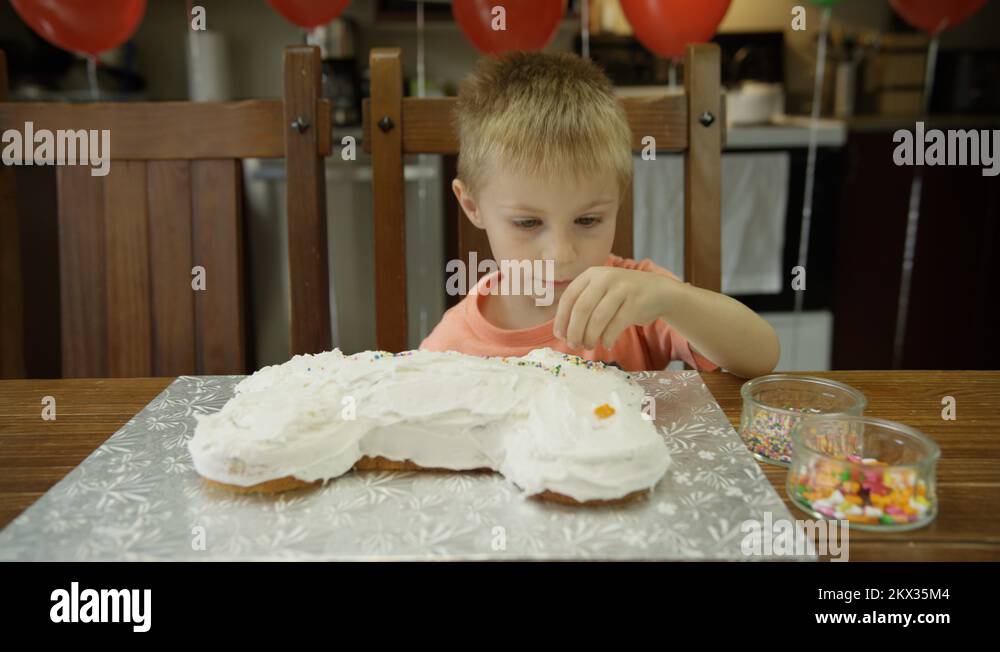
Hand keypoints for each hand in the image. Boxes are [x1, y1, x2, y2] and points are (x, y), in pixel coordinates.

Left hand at [552, 267, 675, 349]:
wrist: (658, 291)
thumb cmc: (622, 296)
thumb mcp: (600, 291)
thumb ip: (582, 305)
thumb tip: (561, 332)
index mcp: (591, 274)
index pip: (569, 297)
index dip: (561, 318)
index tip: (559, 335)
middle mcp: (605, 277)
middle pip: (582, 308)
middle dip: (574, 330)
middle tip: (573, 345)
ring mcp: (622, 288)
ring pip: (598, 318)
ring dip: (590, 337)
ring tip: (589, 346)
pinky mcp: (636, 302)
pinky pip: (616, 325)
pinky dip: (608, 338)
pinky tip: (606, 345)